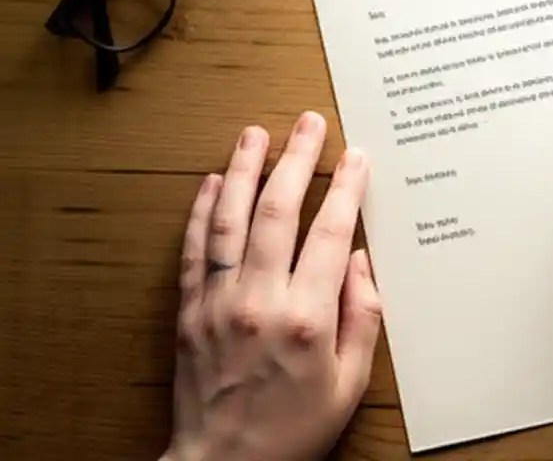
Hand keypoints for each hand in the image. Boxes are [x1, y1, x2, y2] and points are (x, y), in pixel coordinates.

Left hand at [163, 112, 382, 460]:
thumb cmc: (292, 429)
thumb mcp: (350, 383)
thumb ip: (362, 317)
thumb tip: (363, 263)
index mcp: (307, 318)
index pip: (331, 233)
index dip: (346, 188)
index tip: (356, 158)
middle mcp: (260, 300)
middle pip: (277, 211)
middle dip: (296, 159)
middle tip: (308, 123)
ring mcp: (218, 302)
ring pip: (229, 219)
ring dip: (243, 170)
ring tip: (255, 134)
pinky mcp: (189, 311)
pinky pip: (194, 248)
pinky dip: (201, 211)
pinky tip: (210, 183)